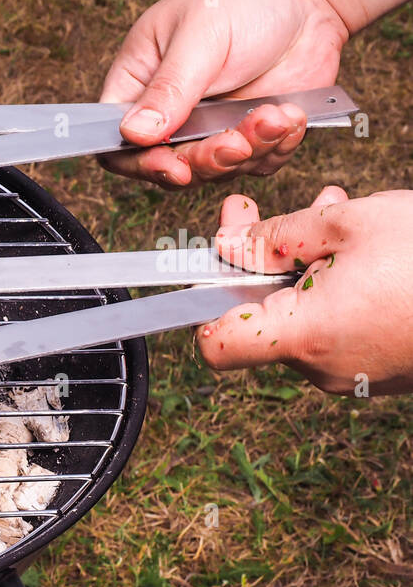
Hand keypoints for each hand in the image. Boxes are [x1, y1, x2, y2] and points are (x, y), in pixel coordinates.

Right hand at [99, 0, 348, 186]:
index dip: (141, 164)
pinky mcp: (253, 133)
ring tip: (277, 115)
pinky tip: (291, 115)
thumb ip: (169, 88)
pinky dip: (277, 147)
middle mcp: (172, 115)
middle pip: (171, 167)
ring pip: (219, 170)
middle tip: (238, 143)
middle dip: (208, 161)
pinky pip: (260, 164)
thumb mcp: (199, 36)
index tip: (174, 166)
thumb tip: (133, 133)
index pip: (120, 144)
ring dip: (252, 150)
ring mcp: (213, 128)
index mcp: (140, 86)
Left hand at [198, 186, 412, 394]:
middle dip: (264, 260)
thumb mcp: (350, 223)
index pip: (217, 344)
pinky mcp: (382, 371)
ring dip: (308, 263)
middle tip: (270, 212)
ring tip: (335, 212)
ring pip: (305, 315)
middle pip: (263, 318)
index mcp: (304, 336)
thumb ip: (277, 236)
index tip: (209, 265)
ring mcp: (355, 375)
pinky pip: (340, 327)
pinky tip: (369, 247)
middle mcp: (321, 368)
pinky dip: (340, 286)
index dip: (203, 304)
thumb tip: (229, 245)